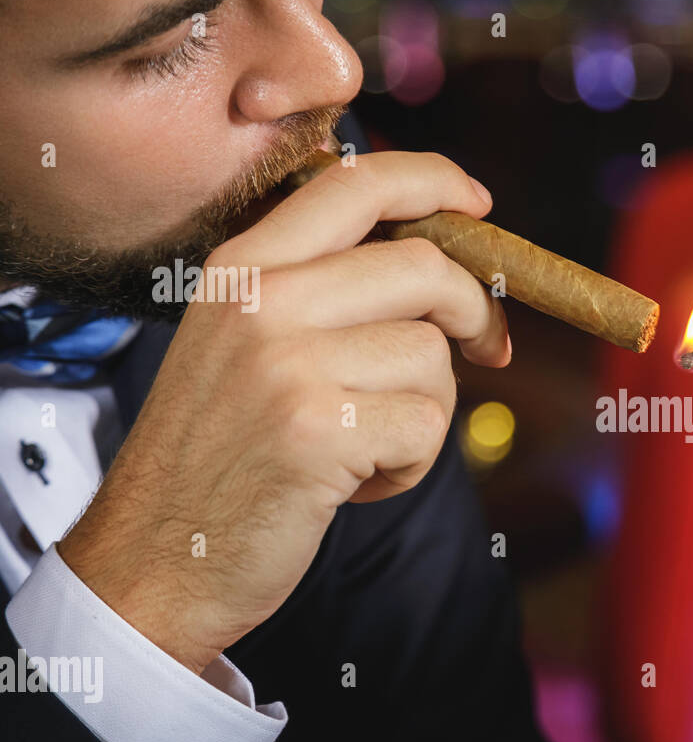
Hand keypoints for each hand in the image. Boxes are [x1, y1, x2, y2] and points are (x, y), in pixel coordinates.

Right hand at [59, 152, 507, 674]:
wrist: (155, 559)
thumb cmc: (221, 456)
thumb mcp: (245, 346)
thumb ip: (321, 294)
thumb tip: (443, 271)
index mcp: (243, 267)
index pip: (356, 182)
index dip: (435, 181)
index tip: (478, 207)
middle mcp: (262, 300)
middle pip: (424, 268)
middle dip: (476, 313)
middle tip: (489, 351)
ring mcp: (286, 362)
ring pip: (433, 358)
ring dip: (425, 413)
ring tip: (365, 447)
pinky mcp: (317, 429)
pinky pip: (427, 427)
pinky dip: (411, 466)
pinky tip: (355, 482)